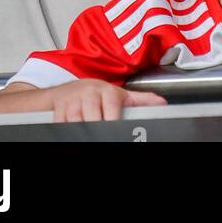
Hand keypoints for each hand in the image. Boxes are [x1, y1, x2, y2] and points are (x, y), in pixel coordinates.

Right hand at [49, 79, 164, 122]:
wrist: (70, 88)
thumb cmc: (98, 94)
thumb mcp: (120, 95)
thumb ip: (140, 101)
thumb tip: (162, 103)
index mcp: (107, 91)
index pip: (111, 109)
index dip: (112, 122)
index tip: (114, 130)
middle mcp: (89, 93)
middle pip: (93, 119)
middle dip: (96, 129)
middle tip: (100, 134)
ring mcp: (73, 101)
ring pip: (76, 123)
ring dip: (82, 130)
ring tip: (88, 132)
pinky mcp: (59, 108)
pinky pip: (62, 124)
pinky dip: (67, 129)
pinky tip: (75, 130)